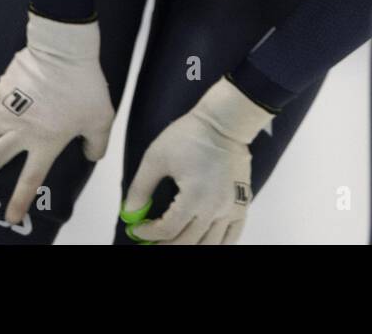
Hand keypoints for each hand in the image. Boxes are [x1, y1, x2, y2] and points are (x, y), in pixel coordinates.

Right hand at [0, 13, 114, 223]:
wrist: (63, 52)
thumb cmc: (85, 85)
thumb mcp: (102, 117)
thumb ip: (97, 142)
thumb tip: (91, 157)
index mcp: (47, 143)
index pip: (30, 181)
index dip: (19, 202)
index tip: (11, 217)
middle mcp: (21, 134)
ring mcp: (4, 115)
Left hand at [121, 77, 273, 244]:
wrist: (226, 122)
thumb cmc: (190, 135)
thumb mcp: (156, 158)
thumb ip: (140, 189)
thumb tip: (129, 214)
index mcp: (195, 197)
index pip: (167, 230)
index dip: (147, 233)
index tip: (136, 229)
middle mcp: (216, 208)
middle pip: (186, 243)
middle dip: (163, 245)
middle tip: (149, 241)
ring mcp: (232, 208)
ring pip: (210, 245)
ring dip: (188, 248)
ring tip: (173, 242)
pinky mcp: (242, 203)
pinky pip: (232, 236)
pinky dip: (217, 245)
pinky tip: (202, 242)